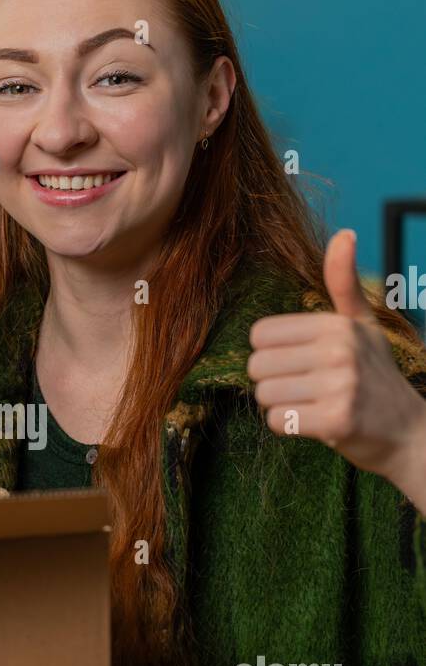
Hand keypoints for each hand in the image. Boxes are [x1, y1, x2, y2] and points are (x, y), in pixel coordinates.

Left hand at [247, 229, 425, 513]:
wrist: (408, 432)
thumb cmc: (375, 376)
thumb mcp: (362, 325)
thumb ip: (343, 283)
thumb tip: (344, 233)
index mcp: (337, 325)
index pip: (260, 334)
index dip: (271, 353)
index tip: (299, 363)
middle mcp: (339, 350)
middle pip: (257, 366)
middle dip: (272, 382)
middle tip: (305, 389)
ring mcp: (340, 385)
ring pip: (264, 394)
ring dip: (279, 405)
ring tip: (310, 405)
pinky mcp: (336, 420)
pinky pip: (277, 421)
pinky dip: (287, 427)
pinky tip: (313, 423)